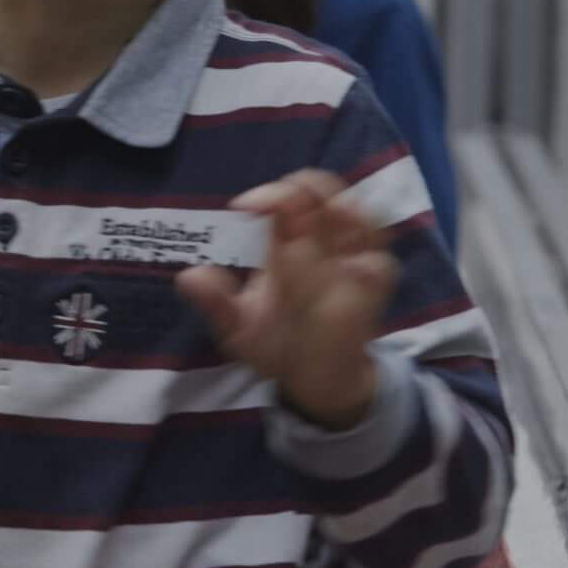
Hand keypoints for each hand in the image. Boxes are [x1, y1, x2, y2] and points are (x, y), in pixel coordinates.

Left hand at [176, 170, 396, 429]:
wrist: (312, 379)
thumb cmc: (275, 342)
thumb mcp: (237, 325)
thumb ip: (215, 302)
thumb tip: (188, 277)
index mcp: (283, 240)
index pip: (282, 198)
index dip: (267, 195)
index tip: (243, 208)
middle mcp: (319, 240)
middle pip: (322, 189)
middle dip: (305, 188)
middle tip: (283, 204)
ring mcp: (351, 258)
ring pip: (358, 212)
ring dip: (341, 210)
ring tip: (319, 221)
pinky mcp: (374, 285)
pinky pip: (379, 261)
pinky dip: (366, 256)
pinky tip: (348, 263)